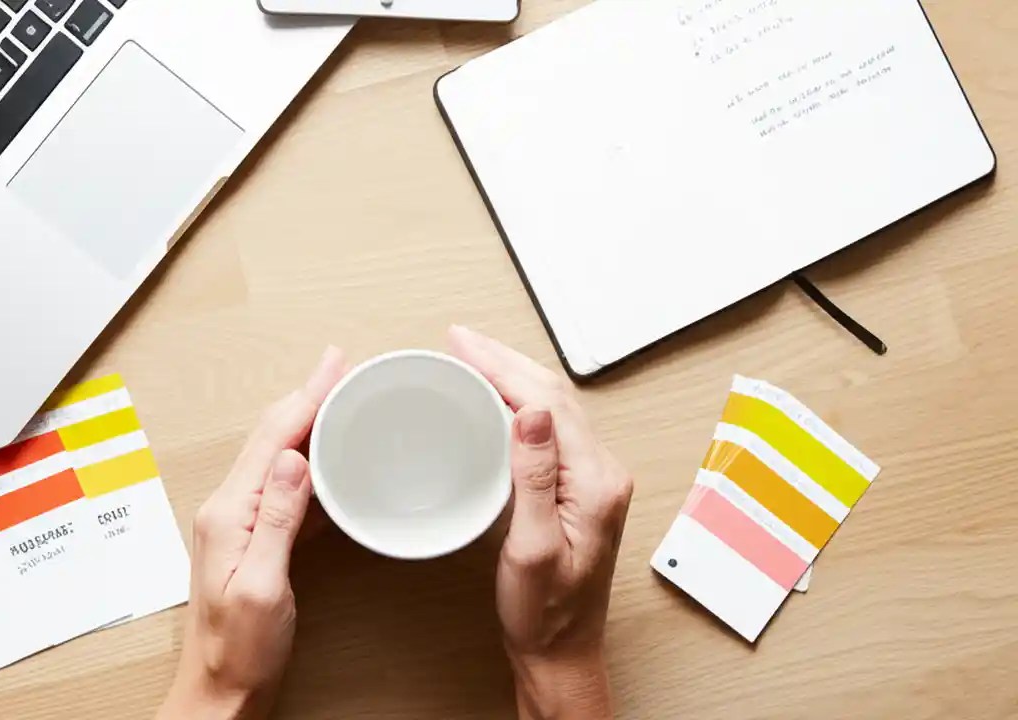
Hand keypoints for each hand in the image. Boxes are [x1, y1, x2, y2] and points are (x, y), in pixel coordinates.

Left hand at [159, 348, 347, 719]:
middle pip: (271, 436)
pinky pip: (282, 485)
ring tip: (337, 398)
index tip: (334, 366)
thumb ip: (278, 520)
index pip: (272, 439)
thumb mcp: (264, 586)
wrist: (219, 690)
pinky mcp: (251, 538)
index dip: (306, 397)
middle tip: (341, 367)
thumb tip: (295, 459)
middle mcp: (228, 508)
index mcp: (229, 512)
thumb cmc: (240, 650)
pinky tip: (325, 456)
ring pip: (276, 455)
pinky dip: (308, 460)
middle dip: (307, 397)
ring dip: (307, 422)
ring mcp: (238, 522)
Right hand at [449, 326, 632, 719]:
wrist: (562, 650)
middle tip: (459, 339)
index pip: (547, 401)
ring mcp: (594, 477)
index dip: (501, 365)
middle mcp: (603, 472)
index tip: (463, 343)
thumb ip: (535, 477)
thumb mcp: (532, 548)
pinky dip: (520, 399)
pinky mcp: (581, 486)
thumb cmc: (545, 612)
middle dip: (505, 358)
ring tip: (473, 356)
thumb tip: (533, 412)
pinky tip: (498, 396)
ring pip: (554, 405)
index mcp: (596, 481)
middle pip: (554, 393)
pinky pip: (552, 426)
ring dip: (513, 374)